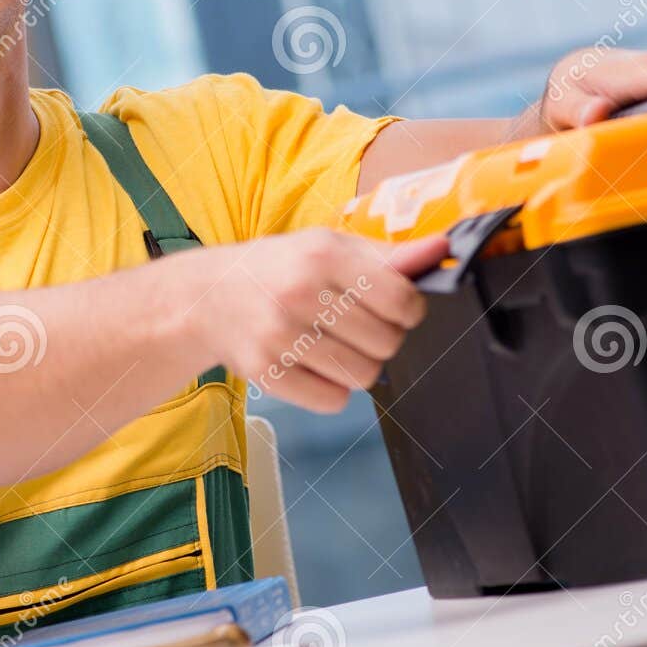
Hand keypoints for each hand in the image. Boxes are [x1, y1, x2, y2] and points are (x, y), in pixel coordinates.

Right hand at [184, 229, 447, 413]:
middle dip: (383, 339)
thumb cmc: (278, 269)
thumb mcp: (327, 246)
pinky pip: (333, 400)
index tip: (397, 308)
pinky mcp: (265, 372)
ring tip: (335, 346)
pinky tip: (313, 365)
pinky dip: (332, 389)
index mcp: (322, 254)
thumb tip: (441, 251)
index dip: (410, 310)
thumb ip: (386, 255)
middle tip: (359, 327)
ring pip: (364, 376)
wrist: (206, 297)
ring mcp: (280, 335)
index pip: (401, 298)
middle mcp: (299, 292)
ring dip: (359, 365)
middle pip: (387, 342)